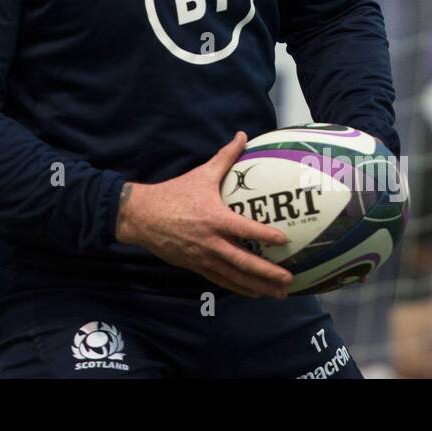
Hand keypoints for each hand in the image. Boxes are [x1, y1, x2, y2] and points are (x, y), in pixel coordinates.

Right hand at [116, 131, 292, 298]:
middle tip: (289, 280)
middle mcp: (211, 241)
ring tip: (279, 294)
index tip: (285, 240)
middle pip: (243, 262)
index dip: (266, 235)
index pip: (245, 229)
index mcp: (214, 218)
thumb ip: (225, 157)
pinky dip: (239, 288)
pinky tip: (254, 293)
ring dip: (258, 286)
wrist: (142, 216)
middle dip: (268, 273)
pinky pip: (222, 280)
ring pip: (235, 276)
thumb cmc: (174, 194)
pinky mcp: (196, 266)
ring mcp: (203, 257)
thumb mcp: (201, 174)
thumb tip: (242, 136)